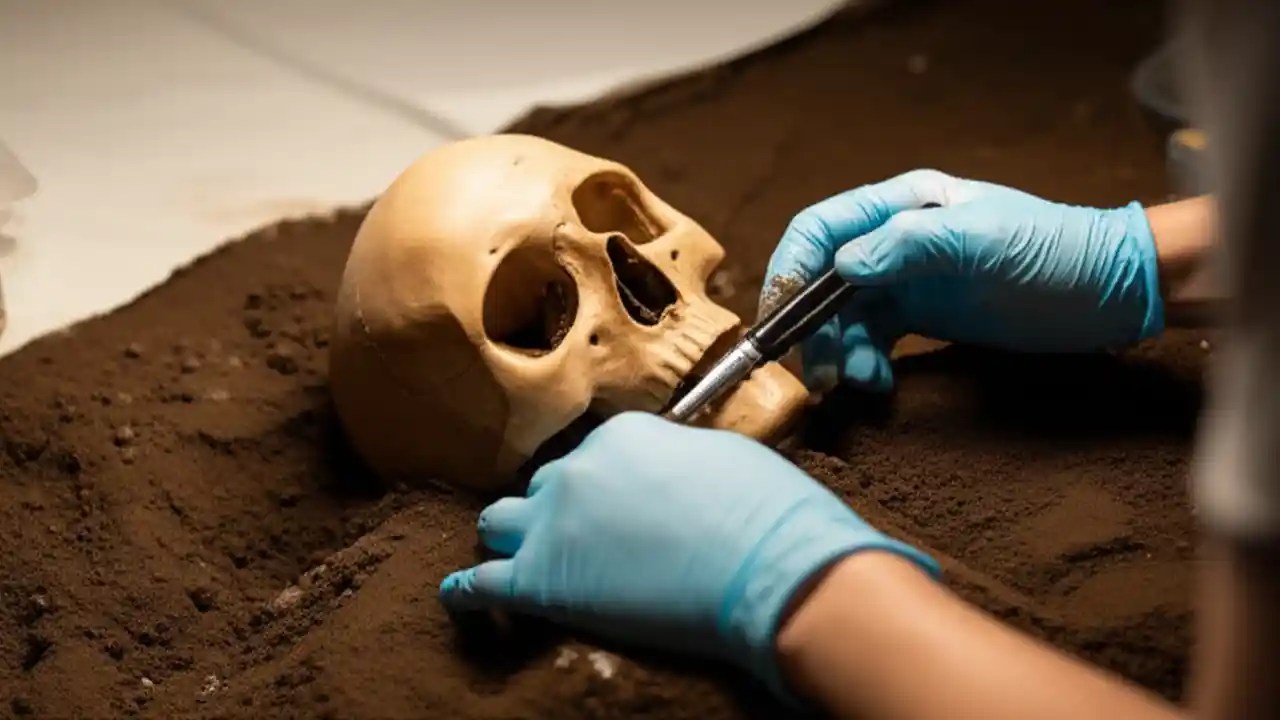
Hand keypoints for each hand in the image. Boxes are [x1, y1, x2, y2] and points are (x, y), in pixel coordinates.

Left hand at [439, 412, 936, 698]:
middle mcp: (577, 468)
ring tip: (522, 557)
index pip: (595, 457)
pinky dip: (469, 592)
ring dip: (514, 537)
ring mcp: (554, 522)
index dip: (609, 486)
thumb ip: (680, 460)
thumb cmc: (768, 513)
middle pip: (548, 487)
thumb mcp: (727, 457)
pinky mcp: (542, 580)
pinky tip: (460, 598)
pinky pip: (482, 584)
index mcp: (622, 435)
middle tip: (590, 540)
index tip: (624, 507)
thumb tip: (677, 475)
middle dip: (563, 509)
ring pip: (502, 522)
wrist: (768, 566)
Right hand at [761, 170, 1164, 391]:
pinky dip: (862, 362)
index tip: (782, 317)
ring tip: (856, 383)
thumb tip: (841, 265)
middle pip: (822, 278)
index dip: (792, 268)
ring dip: (837, 351)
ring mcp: (907, 278)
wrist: (1111, 293)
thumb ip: (910, 244)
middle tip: (819, 371)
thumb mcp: (984, 241)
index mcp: (903, 204)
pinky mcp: (921, 315)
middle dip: (811, 325)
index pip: (822, 228)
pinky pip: (870, 339)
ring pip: (842, 316)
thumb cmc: (1054, 252)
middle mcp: (895, 239)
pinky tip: (877, 383)